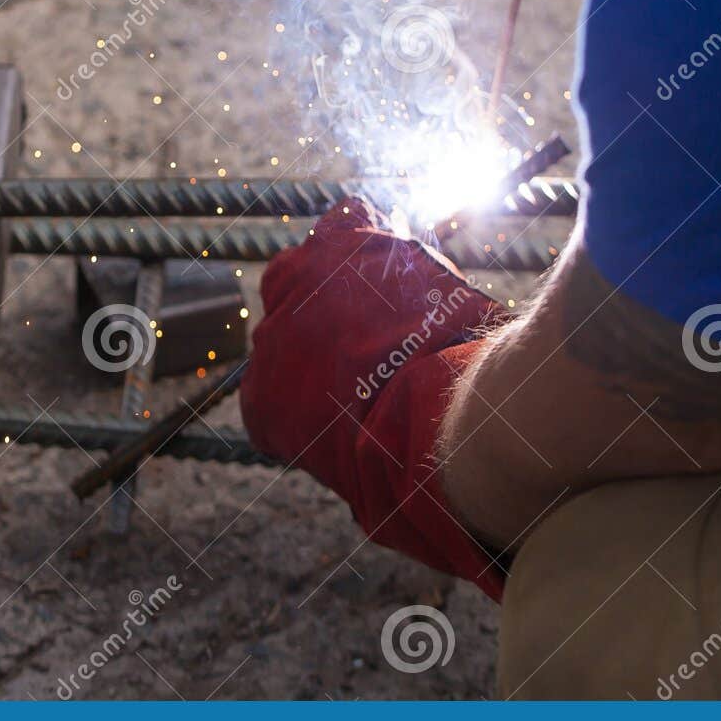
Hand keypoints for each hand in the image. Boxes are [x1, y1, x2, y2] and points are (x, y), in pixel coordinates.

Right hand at [242, 200, 511, 596]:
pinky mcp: (350, 243)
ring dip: (341, 283)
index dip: (316, 395)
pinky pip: (347, 220)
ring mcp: (305, 285)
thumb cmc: (418, 472)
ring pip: (308, 269)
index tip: (352, 401)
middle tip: (374, 349)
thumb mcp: (370, 500)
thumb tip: (370, 491)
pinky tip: (397, 243)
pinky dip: (366, 230)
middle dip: (322, 336)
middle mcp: (269, 340)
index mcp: (265, 404)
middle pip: (285, 324)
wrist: (455, 412)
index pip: (272, 394)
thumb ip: (350, 473)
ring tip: (390, 300)